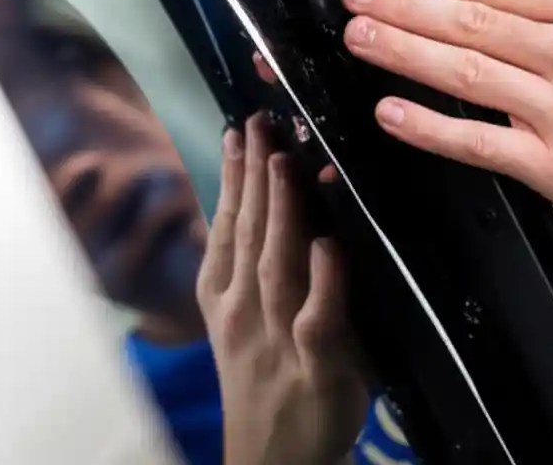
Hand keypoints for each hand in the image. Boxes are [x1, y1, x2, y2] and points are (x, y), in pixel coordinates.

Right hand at [197, 114, 366, 464]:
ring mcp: (276, 341)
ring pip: (277, 264)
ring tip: (286, 159)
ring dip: (283, 209)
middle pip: (249, 233)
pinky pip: (318, 318)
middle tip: (264, 122)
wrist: (272, 461)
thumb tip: (270, 198)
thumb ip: (252, 263)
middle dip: (256, 174)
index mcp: (222, 299)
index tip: (239, 130)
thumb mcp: (241, 320)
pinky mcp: (316, 369)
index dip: (234, 176)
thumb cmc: (264, 380)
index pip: (227, 226)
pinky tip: (330, 243)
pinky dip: (325, 280)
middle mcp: (242, 314)